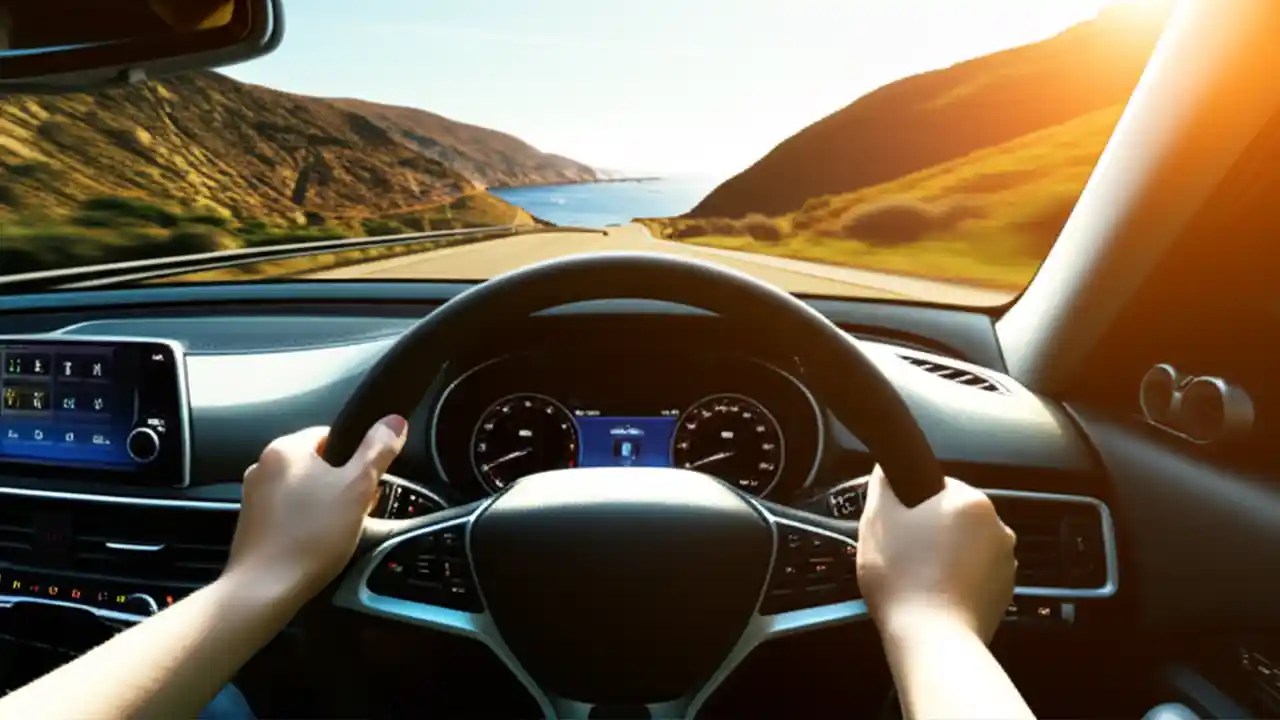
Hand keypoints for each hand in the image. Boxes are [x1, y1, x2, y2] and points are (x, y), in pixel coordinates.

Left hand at [226, 415, 408, 602]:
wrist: (266, 589)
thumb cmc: (312, 536)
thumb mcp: (357, 488)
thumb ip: (378, 451)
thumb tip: (394, 421)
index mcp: (285, 448)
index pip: (332, 435)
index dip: (357, 458)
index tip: (367, 484)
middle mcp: (263, 465)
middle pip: (318, 464)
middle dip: (342, 485)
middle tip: (356, 510)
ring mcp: (253, 495)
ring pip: (304, 490)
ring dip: (326, 504)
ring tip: (338, 530)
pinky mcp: (251, 523)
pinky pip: (289, 512)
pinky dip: (306, 522)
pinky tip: (317, 543)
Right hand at [856, 466, 1015, 643]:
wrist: (932, 638)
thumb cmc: (903, 575)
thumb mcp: (877, 520)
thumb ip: (883, 483)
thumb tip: (887, 468)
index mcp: (970, 501)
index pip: (937, 487)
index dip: (912, 504)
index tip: (898, 526)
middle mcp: (998, 526)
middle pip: (954, 517)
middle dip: (931, 531)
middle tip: (903, 552)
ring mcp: (1006, 562)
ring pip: (966, 546)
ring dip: (946, 555)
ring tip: (919, 578)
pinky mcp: (1005, 592)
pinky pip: (976, 575)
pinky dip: (958, 580)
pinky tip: (935, 594)